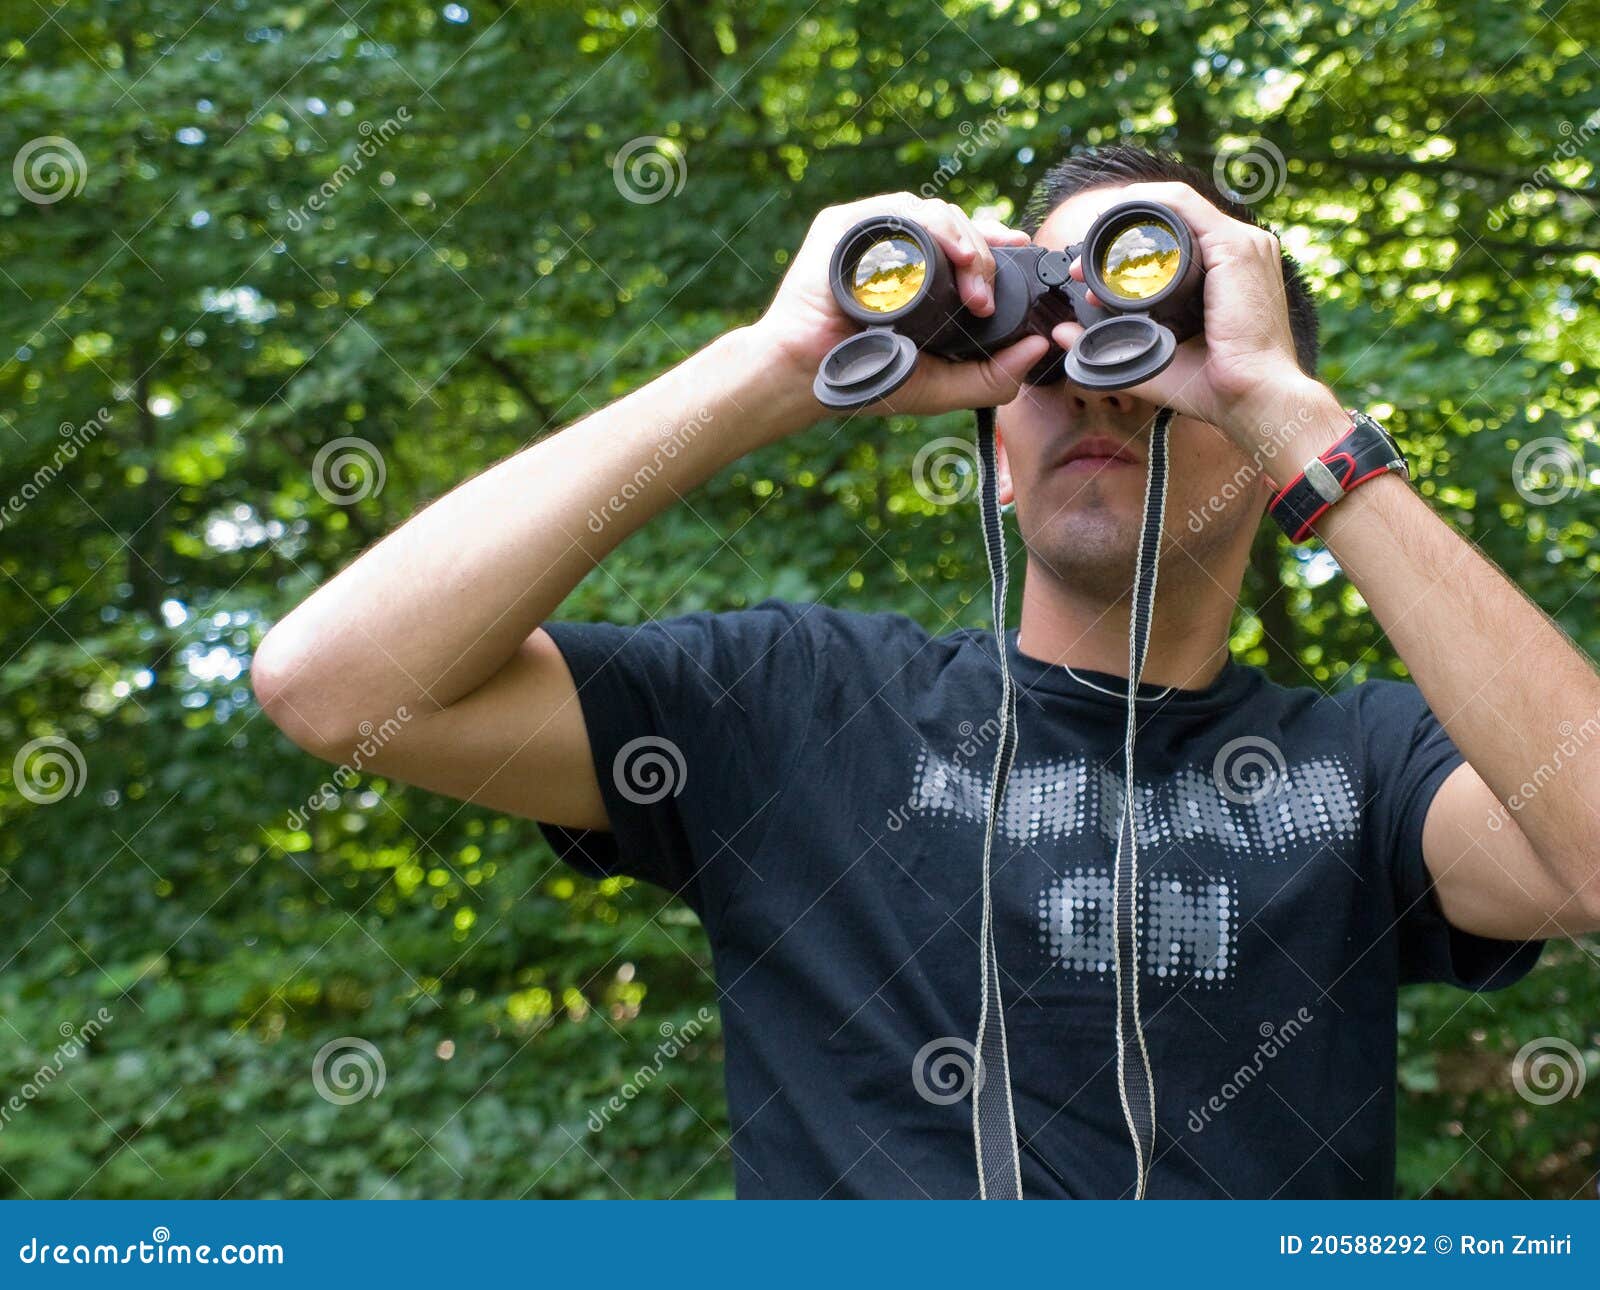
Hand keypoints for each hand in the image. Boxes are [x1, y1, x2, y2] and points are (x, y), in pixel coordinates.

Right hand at [752, 193, 1050, 420]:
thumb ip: (993, 378)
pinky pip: (894, 210)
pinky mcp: (845, 226)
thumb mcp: (942, 386)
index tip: (1021, 250)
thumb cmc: (867, 377)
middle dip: (982, 257)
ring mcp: (871, 234)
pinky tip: (944, 247)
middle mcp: (899, 248)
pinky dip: (925, 223)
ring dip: (962, 237)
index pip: (966, 242)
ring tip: (972, 273)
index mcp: (921, 273)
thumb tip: (1040, 348)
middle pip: (956, 225)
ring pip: (933, 212)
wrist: (808, 376)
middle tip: (983, 300)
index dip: (995, 241)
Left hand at [1049, 181, 1338, 461]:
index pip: (1176, 238)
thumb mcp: (1154, 359)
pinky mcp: (1236, 248)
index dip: (1127, 248)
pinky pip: (1183, 206)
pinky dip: (1147, 206)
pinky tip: (1118, 220)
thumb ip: (1109, 347)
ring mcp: (1243, 244)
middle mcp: (1241, 250)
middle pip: (1171, 220)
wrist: (1257, 399)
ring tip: (1091, 249)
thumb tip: (1063, 334)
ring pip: (1173, 207)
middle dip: (1118, 236)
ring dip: (1125, 221)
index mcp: (1230, 272)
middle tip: (1081, 266)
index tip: (1088, 274)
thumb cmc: (1217, 388)